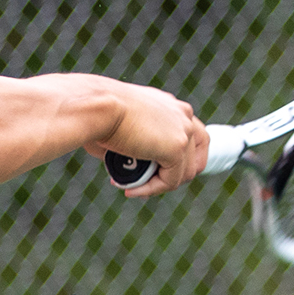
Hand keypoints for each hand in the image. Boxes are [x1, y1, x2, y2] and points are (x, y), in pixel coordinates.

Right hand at [87, 81, 208, 197]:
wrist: (96, 106)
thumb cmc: (96, 114)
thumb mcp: (119, 128)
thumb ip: (132, 148)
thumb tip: (126, 173)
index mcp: (170, 105)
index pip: (190, 135)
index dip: (177, 159)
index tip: (153, 170)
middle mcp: (183, 114)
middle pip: (197, 155)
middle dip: (175, 175)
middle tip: (147, 184)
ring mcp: (184, 130)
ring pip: (184, 173)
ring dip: (159, 185)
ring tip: (131, 187)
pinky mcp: (177, 147)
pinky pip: (170, 181)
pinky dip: (151, 190)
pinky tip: (130, 189)